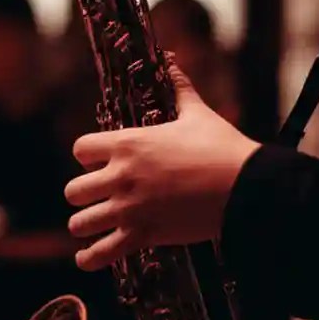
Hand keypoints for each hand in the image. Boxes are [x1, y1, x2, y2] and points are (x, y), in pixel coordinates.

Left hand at [64, 63, 259, 270]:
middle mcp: (122, 176)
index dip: (87, 158)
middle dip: (82, 195)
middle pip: (72, 191)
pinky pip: (102, 253)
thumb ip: (179, 89)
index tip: (99, 163)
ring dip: (85, 225)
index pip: (80, 149)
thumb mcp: (197, 113)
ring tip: (92, 227)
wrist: (246, 186)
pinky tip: (87, 257)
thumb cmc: (222, 148)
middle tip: (97, 198)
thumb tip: (173, 62)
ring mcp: (130, 208)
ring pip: (80, 223)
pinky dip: (91, 257)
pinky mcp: (143, 235)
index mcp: (129, 144)